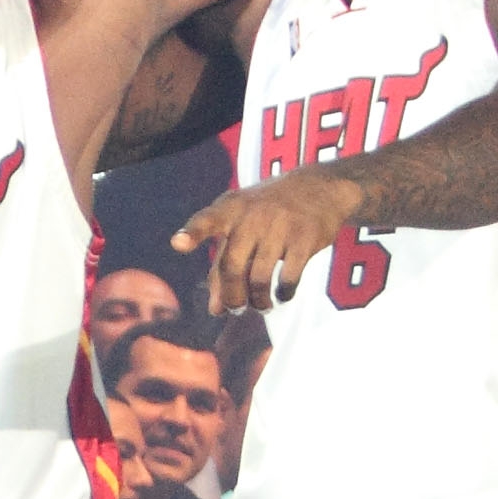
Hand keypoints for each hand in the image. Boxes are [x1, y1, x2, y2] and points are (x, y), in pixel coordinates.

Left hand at [172, 169, 365, 314]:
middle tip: (236, 309)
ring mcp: (279, 226)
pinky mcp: (304, 238)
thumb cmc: (269, 212)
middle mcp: (252, 216)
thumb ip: (222, 263)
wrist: (319, 188)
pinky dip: (283, 293)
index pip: (206, 220)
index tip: (178, 244)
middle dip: (231, 296)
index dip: (192, 233)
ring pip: (258, 277)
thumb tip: (215, 309)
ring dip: (258, 300)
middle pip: (231, 266)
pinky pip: (288, 277)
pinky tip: (283, 295)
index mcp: (230, 209)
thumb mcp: (242, 225)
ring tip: (260, 305)